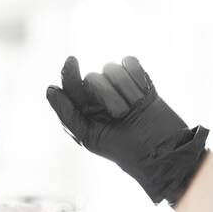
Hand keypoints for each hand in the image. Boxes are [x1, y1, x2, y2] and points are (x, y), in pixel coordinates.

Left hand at [45, 55, 208, 205]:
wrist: (161, 150)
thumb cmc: (124, 149)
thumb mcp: (90, 137)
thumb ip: (68, 114)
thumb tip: (50, 89)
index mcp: (84, 108)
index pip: (71, 83)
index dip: (69, 71)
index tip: (72, 62)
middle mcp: (100, 94)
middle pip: (93, 77)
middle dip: (107, 95)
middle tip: (120, 114)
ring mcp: (120, 85)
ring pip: (112, 68)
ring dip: (124, 89)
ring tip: (135, 108)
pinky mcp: (140, 78)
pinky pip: (130, 62)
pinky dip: (136, 76)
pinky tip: (144, 93)